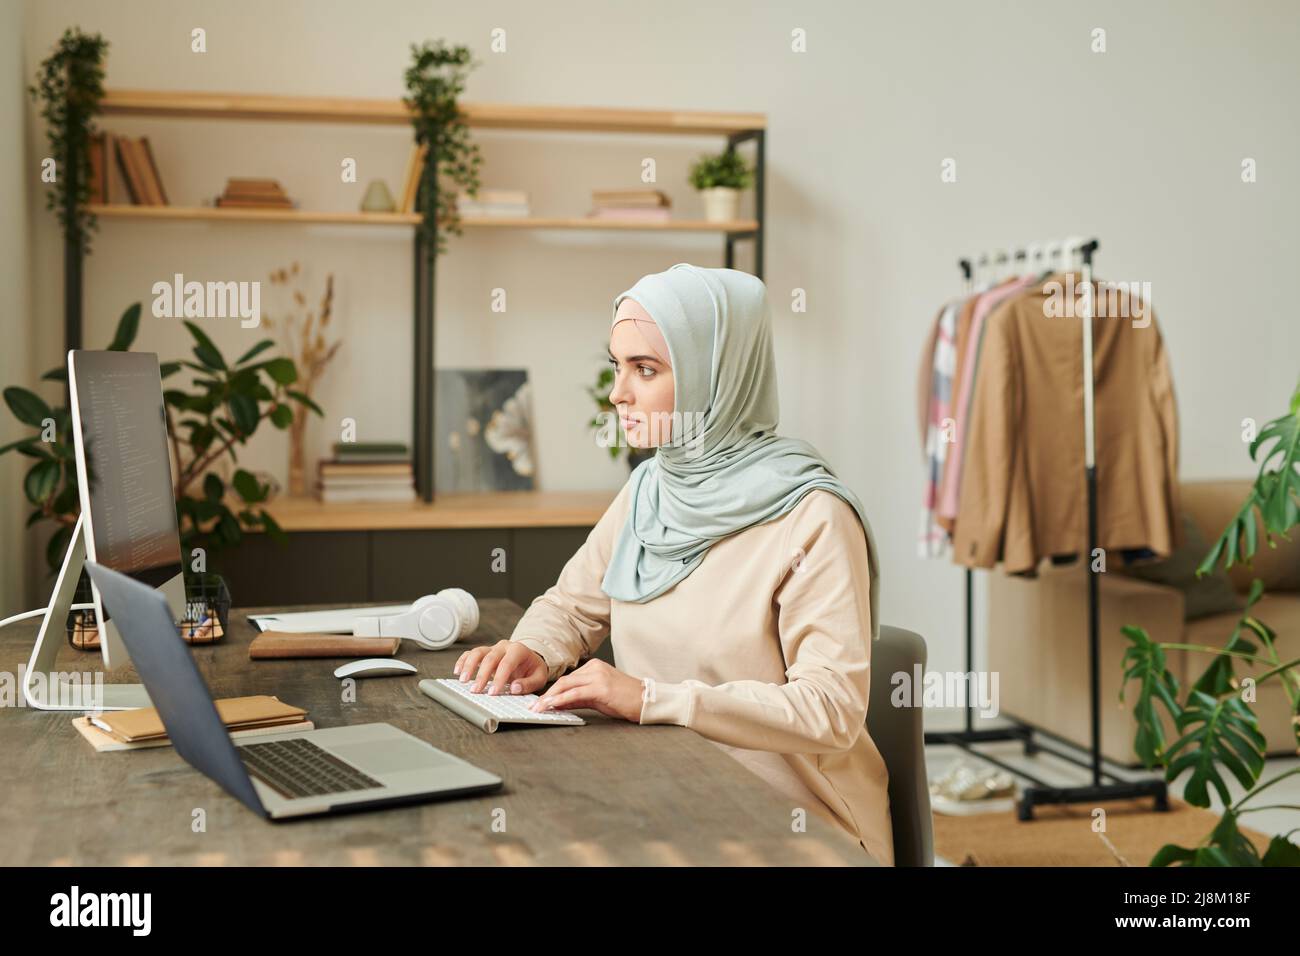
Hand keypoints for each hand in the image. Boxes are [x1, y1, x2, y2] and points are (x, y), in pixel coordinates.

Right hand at [454, 640, 548, 695]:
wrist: (529, 660)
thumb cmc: (533, 669)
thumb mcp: (539, 677)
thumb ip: (529, 684)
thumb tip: (515, 688)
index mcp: (519, 650)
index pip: (507, 663)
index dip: (499, 678)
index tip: (493, 692)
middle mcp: (504, 646)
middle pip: (490, 658)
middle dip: (482, 675)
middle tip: (476, 691)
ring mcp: (493, 648)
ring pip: (477, 652)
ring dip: (468, 666)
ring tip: (463, 680)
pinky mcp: (484, 653)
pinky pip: (471, 653)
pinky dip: (463, 661)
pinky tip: (457, 671)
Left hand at [529, 659, 643, 722]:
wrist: (646, 701)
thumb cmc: (625, 700)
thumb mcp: (598, 697)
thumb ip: (578, 698)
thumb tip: (558, 704)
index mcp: (594, 667)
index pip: (567, 679)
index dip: (551, 691)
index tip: (540, 702)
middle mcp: (594, 668)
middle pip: (563, 681)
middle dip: (546, 694)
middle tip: (534, 706)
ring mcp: (598, 676)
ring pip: (566, 685)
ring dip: (549, 698)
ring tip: (538, 708)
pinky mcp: (601, 688)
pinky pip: (575, 694)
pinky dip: (561, 700)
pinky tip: (552, 706)